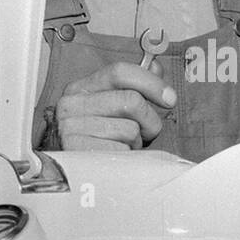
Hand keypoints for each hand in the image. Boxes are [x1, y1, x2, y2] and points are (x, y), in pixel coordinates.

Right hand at [54, 61, 176, 151]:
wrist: (69, 172)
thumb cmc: (96, 139)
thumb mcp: (112, 108)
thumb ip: (134, 86)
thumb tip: (154, 67)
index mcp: (80, 88)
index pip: (119, 71)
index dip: (151, 83)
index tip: (170, 98)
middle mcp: (71, 105)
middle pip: (131, 101)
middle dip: (149, 120)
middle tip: (145, 133)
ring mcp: (71, 129)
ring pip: (130, 129)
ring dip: (136, 142)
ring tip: (123, 146)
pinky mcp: (77, 153)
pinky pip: (122, 151)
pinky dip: (127, 157)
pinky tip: (115, 158)